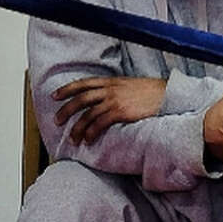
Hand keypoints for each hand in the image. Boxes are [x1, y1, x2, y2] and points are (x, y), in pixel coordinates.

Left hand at [53, 75, 167, 144]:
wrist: (167, 94)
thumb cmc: (150, 92)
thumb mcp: (129, 85)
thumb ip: (115, 89)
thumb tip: (105, 97)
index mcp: (110, 81)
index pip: (83, 83)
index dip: (67, 89)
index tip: (55, 96)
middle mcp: (110, 89)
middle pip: (81, 98)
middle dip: (66, 110)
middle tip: (57, 121)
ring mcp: (115, 100)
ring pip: (88, 113)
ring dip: (77, 127)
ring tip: (72, 139)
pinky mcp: (121, 112)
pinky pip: (100, 123)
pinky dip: (91, 132)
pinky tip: (88, 140)